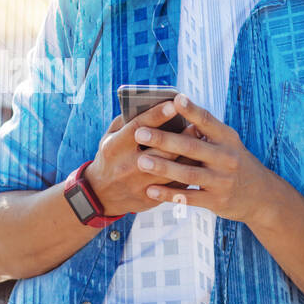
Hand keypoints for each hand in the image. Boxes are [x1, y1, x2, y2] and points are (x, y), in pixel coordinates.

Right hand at [85, 101, 196, 215]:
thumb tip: (151, 104)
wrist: (100, 195)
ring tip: (202, 144)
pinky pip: (174, 186)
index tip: (174, 104)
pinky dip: (187, 174)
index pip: (139, 128)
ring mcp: (139, 185)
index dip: (157, 115)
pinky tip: (198, 163)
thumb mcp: (109, 138)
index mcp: (115, 147)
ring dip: (190, 156)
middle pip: (162, 151)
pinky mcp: (149, 199)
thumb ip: (126, 121)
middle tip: (197, 125)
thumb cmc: (109, 157)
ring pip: (172, 170)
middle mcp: (126, 166)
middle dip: (182, 137)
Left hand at [130, 92, 270, 224]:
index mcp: (227, 138)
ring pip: (188, 173)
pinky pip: (189, 197)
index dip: (192, 110)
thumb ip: (205, 131)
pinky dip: (169, 194)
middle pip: (192, 147)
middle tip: (140, 132)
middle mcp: (226, 157)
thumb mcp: (228, 143)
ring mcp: (222, 180)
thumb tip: (175, 108)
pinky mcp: (217, 201)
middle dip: (164, 140)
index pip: (207, 120)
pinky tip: (151, 190)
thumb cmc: (234, 161)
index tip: (176, 98)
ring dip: (163, 167)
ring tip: (141, 161)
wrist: (260, 195)